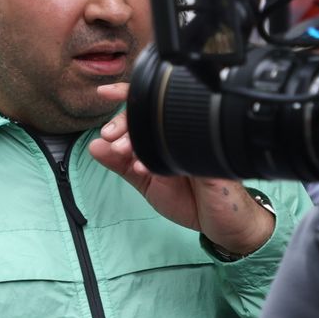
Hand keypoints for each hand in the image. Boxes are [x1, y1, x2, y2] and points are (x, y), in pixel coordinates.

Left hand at [89, 83, 274, 256]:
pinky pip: (187, 153)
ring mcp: (201, 147)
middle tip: (110, 137)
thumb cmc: (191, 199)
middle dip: (126, 121)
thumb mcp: (147, 182)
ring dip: (139, 138)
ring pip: (168, 129)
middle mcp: (186, 136)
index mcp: (169, 135)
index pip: (149, 107)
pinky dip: (161, 159)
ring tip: (123, 153)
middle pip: (156, 112)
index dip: (128, 95)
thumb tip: (94, 146)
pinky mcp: (214, 165)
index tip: (104, 93)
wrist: (224, 224)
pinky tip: (147, 166)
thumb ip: (120, 165)